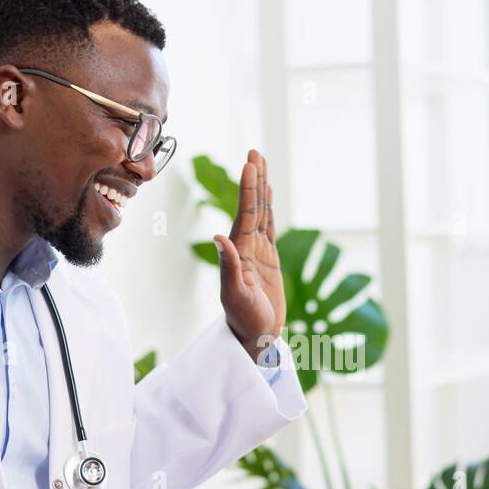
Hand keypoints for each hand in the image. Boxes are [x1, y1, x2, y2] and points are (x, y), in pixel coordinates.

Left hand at [214, 148, 286, 361]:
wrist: (255, 338)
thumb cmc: (244, 322)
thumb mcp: (236, 297)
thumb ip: (229, 268)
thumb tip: (219, 238)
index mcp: (239, 253)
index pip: (245, 215)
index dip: (248, 189)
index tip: (250, 164)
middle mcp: (246, 247)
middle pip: (252, 207)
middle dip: (254, 179)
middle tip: (254, 151)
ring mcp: (257, 252)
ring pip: (261, 213)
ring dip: (261, 188)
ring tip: (261, 163)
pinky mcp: (267, 259)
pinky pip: (269, 227)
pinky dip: (269, 208)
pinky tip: (269, 193)